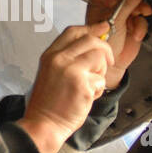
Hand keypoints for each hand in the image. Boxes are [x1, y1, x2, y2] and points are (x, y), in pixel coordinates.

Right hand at [17, 23, 114, 152]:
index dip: (91, 28)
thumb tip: (92, 45)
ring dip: (100, 73)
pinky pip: (101, 81)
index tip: (103, 27)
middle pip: (91, 40)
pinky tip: (86, 98)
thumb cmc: (47, 103)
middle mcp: (59, 59)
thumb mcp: (50, 73)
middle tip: (108, 61)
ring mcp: (71, 71)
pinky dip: (98, 91)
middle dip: (105, 49)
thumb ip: (67, 58)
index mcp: (50, 55)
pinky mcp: (83, 85)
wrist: (43, 125)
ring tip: (89, 86)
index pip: (73, 31)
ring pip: (100, 58)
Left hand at [86, 0, 151, 88]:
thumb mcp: (115, 20)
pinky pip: (142, 19)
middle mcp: (113, 6)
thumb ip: (127, 5)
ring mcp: (124, 15)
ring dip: (141, 9)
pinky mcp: (134, 24)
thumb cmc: (104, 43)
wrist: (111, 63)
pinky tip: (136, 32)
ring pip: (138, 3)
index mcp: (102, 1)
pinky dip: (141, 25)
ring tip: (142, 13)